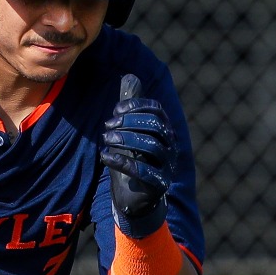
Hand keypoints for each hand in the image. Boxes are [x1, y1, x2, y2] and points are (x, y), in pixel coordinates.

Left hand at [100, 74, 173, 238]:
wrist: (135, 198)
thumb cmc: (132, 161)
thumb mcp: (128, 132)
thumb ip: (130, 107)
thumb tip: (129, 76)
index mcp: (165, 131)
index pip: (156, 110)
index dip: (136, 106)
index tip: (116, 112)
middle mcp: (170, 147)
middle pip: (155, 126)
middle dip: (129, 122)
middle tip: (107, 126)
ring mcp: (167, 167)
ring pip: (152, 146)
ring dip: (125, 139)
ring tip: (106, 138)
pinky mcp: (158, 185)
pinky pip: (144, 171)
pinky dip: (121, 161)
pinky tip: (104, 156)